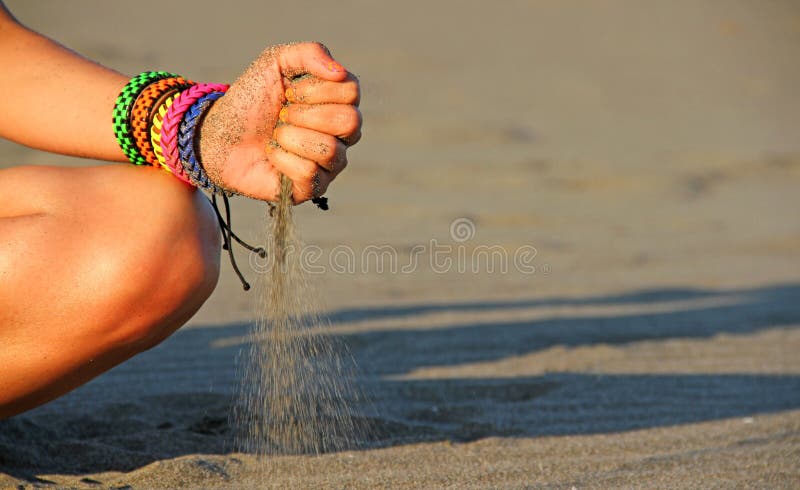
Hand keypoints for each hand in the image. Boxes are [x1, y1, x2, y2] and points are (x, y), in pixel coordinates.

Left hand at [198, 42, 360, 202]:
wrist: (218, 135)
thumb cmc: (250, 100)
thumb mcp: (274, 62)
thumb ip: (310, 53)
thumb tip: (339, 72)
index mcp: (339, 102)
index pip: (351, 91)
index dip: (316, 89)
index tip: (290, 92)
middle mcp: (342, 135)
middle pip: (349, 121)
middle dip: (305, 114)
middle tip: (282, 115)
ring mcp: (330, 164)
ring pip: (329, 150)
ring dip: (290, 137)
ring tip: (275, 135)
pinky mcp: (313, 188)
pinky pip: (309, 173)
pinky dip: (281, 158)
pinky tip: (272, 155)